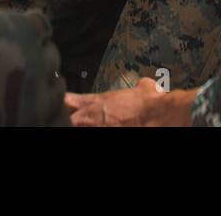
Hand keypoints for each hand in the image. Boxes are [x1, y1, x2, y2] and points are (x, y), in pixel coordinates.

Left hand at [65, 78, 197, 126]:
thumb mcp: (145, 88)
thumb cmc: (150, 104)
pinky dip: (92, 131)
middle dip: (67, 119)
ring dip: (78, 125)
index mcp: (99, 101)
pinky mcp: (106, 136)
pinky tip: (98, 129)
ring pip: (76, 127)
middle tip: (67, 119)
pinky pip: (91, 136)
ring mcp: (98, 129)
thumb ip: (140, 86)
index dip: (64, 102)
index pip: (69, 100)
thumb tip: (145, 85)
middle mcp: (93, 117)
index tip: (61, 104)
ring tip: (77, 124)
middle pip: (67, 118)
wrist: (159, 116)